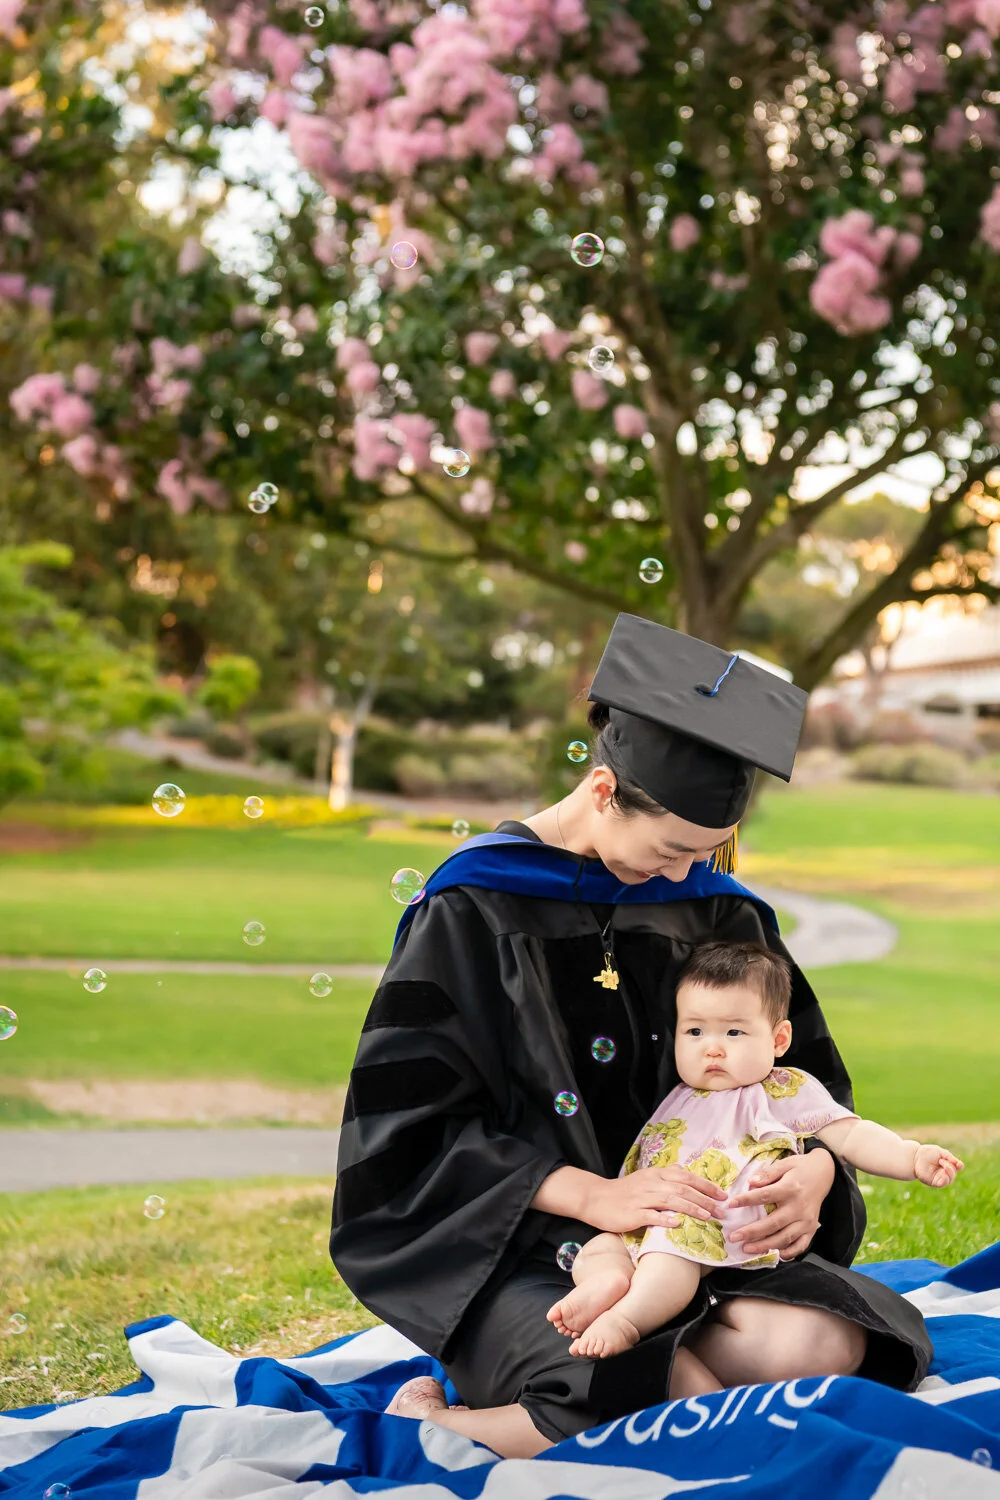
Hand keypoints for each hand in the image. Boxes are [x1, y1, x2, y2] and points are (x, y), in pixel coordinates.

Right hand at [588, 1166, 727, 1234]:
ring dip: (691, 1208)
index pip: (686, 1176)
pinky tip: (678, 1224)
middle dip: (705, 1199)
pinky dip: (665, 1219)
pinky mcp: (632, 1213)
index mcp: (656, 1174)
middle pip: (682, 1188)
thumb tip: (683, 1170)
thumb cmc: (623, 1191)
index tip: (722, 1195)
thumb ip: (664, 1175)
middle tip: (721, 1211)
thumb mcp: (645, 1177)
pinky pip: (651, 1216)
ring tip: (707, 1217)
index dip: (706, 1185)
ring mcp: (641, 1198)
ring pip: (670, 1200)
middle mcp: (651, 1183)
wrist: (595, 1198)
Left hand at [726, 1150, 835, 1260]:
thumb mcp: (784, 1164)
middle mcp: (799, 1207)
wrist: (824, 1174)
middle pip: (773, 1223)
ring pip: (785, 1237)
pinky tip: (774, 1255)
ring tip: (747, 1249)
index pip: (764, 1195)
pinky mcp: (811, 1229)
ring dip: (766, 1246)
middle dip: (752, 1232)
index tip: (730, 1204)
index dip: (746, 1200)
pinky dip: (789, 1253)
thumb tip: (751, 1182)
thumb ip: (768, 1173)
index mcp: (790, 1189)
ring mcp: (806, 1220)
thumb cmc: (800, 1168)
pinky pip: (801, 1245)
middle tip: (734, 1237)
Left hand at [914, 1144, 963, 1187]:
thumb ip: (950, 1158)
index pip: (957, 1167)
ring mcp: (939, 1178)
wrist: (916, 1155)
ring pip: (950, 1179)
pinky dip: (944, 1179)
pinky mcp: (933, 1182)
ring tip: (941, 1162)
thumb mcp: (940, 1152)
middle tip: (942, 1160)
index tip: (959, 1164)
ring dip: (948, 1171)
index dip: (959, 1166)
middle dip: (951, 1167)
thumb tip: (961, 1166)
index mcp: (947, 1165)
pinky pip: (942, 1184)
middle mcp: (944, 1172)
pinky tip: (942, 1173)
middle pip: (953, 1173)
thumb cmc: (928, 1153)